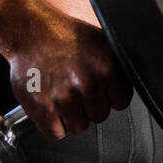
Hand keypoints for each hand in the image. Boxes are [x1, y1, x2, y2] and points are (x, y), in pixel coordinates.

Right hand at [7, 16, 130, 139]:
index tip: (98, 88)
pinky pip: (56, 133)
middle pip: (99, 116)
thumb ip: (118, 66)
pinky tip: (49, 104)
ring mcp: (65, 97)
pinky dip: (51, 123)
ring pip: (79, 127)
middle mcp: (89, 84)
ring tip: (61, 93)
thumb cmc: (64, 35)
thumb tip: (133, 81)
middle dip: (88, 105)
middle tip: (74, 87)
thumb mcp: (101, 42)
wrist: (30, 30)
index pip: (120, 102)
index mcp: (108, 68)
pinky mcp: (43, 108)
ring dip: (70, 116)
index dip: (108, 96)